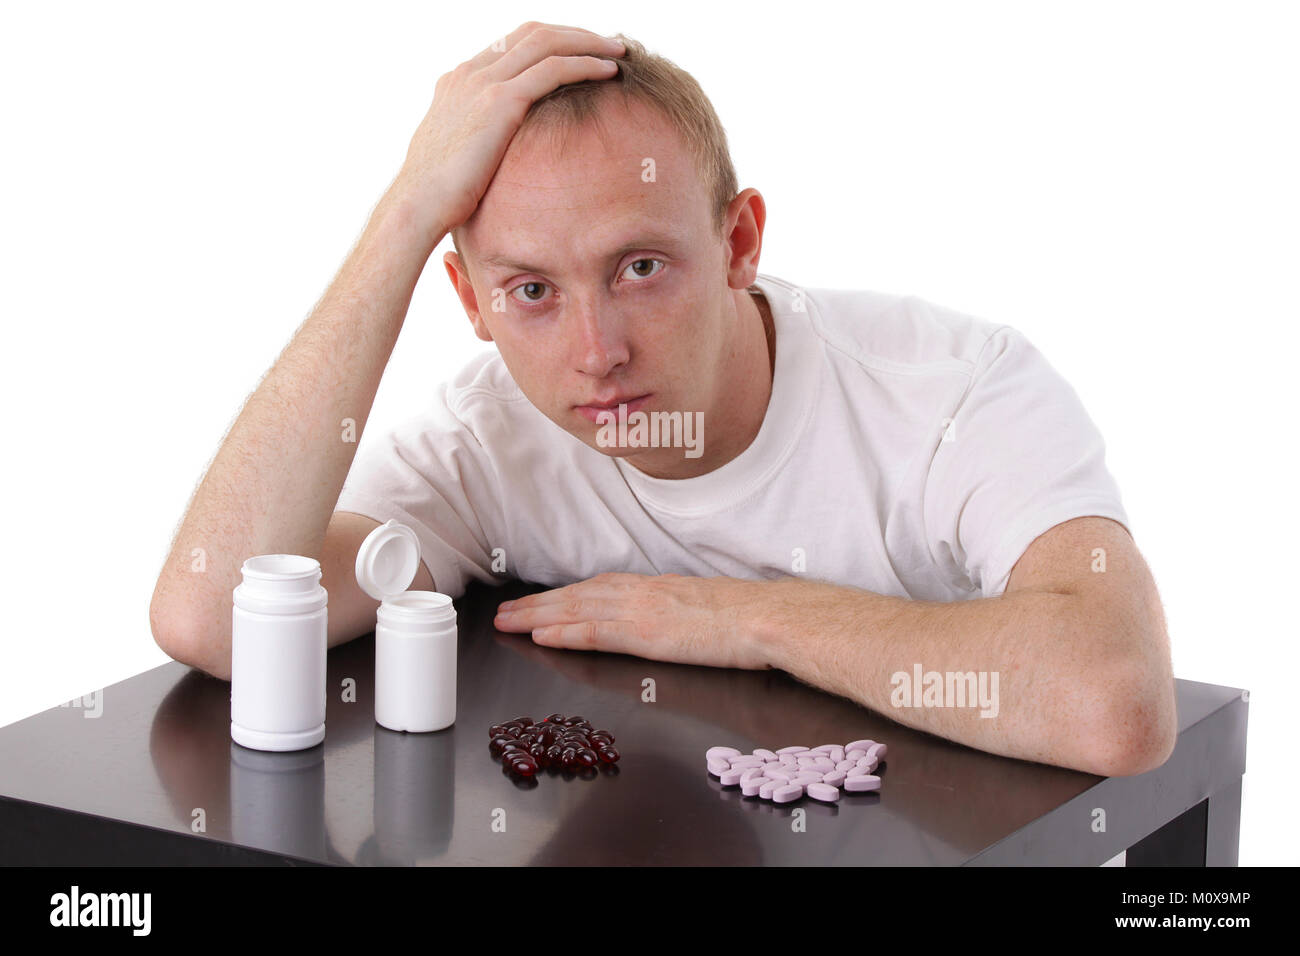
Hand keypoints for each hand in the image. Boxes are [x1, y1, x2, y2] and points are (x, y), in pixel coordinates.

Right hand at [387, 22, 625, 246]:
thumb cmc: (436, 197)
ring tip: (618, 51)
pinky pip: (553, 70)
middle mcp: (470, 73)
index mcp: (459, 81)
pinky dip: (584, 64)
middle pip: (533, 33)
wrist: (416, 206)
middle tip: (608, 44)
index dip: (551, 42)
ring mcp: (482, 83)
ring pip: (547, 43)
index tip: (581, 51)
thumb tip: (494, 160)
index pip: (512, 44)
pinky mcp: (499, 101)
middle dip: (574, 34)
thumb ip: (477, 143)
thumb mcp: (457, 158)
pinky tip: (609, 71)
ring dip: (587, 43)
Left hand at [493, 572, 774, 670]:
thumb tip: (667, 620)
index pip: (599, 586)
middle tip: (504, 611)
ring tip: (508, 621)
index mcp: (656, 586)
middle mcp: (642, 592)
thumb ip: (677, 610)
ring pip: (577, 609)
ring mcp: (642, 611)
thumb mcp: (704, 606)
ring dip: (538, 615)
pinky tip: (542, 636)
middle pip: (578, 594)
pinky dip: (565, 632)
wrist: (768, 617)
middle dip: (538, 603)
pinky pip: (596, 631)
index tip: (539, 600)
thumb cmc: (748, 617)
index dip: (564, 593)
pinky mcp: (646, 633)